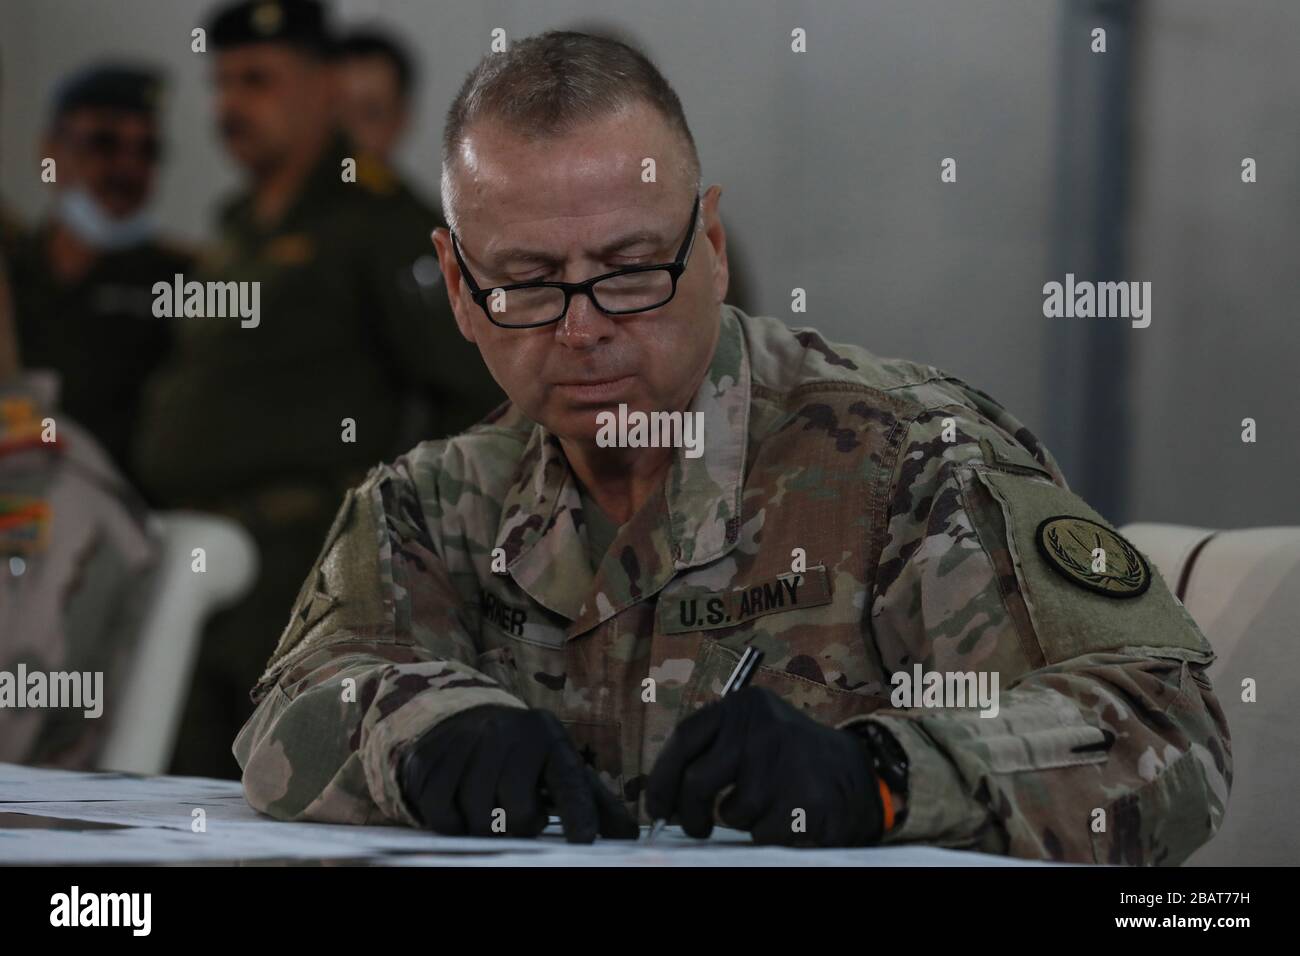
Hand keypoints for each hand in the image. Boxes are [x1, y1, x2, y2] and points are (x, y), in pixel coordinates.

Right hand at [399, 705, 638, 843]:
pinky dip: (453, 824)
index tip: (584, 841)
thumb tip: (629, 835)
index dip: (578, 813)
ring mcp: (467, 746)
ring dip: (487, 826)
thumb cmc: (523, 756)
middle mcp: (508, 735)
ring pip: (479, 819)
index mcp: (548, 738)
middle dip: (522, 824)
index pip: (567, 780)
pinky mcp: (431, 762)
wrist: (462, 720)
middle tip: (521, 815)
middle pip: (519, 811)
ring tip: (492, 806)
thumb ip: (593, 802)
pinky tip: (462, 805)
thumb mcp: (559, 768)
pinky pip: (443, 818)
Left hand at [645, 686, 884, 845]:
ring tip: (763, 806)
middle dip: (688, 813)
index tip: (656, 807)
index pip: (684, 738)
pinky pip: (762, 832)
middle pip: (697, 780)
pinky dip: (767, 833)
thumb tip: (662, 797)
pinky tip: (786, 816)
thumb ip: (711, 752)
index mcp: (744, 706)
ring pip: (730, 812)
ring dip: (738, 821)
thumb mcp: (752, 733)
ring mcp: (785, 761)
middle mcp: (762, 726)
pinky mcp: (805, 798)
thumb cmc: (787, 758)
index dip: (661, 778)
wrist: (855, 773)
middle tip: (693, 827)